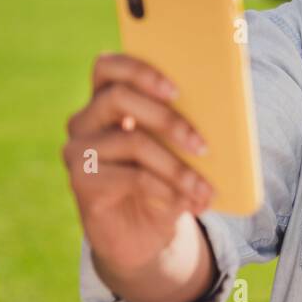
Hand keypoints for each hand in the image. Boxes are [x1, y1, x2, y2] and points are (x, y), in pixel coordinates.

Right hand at [62, 53, 211, 274]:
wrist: (142, 234)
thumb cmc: (165, 181)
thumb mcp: (177, 152)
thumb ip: (185, 127)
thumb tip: (223, 119)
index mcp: (108, 99)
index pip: (108, 66)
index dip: (140, 71)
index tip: (177, 90)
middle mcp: (87, 120)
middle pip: (118, 97)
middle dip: (166, 118)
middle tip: (203, 145)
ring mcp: (79, 150)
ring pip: (132, 141)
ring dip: (177, 167)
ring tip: (205, 187)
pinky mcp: (81, 182)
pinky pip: (132, 178)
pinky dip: (168, 190)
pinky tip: (189, 202)